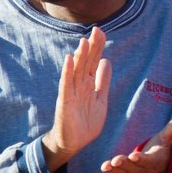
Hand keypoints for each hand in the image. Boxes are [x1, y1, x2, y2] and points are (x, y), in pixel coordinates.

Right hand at [45, 27, 111, 169]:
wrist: (74, 142)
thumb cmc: (86, 122)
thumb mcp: (101, 99)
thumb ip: (103, 81)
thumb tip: (106, 61)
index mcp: (89, 84)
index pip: (94, 62)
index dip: (97, 48)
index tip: (101, 32)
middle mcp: (80, 85)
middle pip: (86, 62)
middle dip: (91, 47)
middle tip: (96, 30)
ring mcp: (71, 92)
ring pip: (77, 71)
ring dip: (80, 56)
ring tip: (84, 41)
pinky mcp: (65, 101)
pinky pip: (66, 84)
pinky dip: (67, 71)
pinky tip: (69, 59)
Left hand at [92, 114, 171, 172]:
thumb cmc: (161, 152)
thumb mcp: (167, 139)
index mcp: (156, 162)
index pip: (149, 162)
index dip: (141, 160)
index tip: (133, 156)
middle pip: (133, 169)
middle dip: (124, 165)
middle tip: (115, 160)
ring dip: (114, 172)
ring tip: (105, 166)